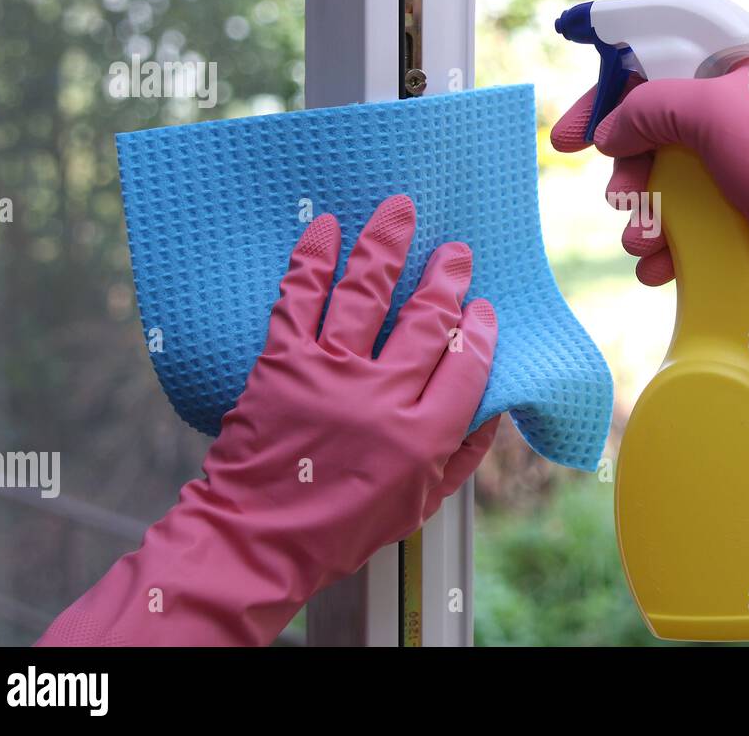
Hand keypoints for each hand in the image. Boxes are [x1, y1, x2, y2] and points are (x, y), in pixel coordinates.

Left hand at [204, 192, 498, 578]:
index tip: (485, 308)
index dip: (481, 330)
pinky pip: (300, 299)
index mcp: (422, 437)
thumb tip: (492, 408)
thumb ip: (462, 455)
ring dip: (387, 246)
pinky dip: (313, 260)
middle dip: (446, 278)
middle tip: (455, 252)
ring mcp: (329, 376)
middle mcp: (380, 398)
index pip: (467, 365)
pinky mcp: (282, 364)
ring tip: (400, 211)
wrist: (255, 538)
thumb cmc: (341, 529)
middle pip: (426, 320)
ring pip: (366, 294)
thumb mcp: (420, 505)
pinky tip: (326, 228)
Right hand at [551, 41, 748, 464]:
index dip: (607, 92)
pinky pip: (687, 218)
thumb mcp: (710, 111)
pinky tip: (661, 265)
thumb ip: (650, 107)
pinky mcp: (744, 208)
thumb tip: (612, 132)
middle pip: (652, 129)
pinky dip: (668, 243)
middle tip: (617, 198)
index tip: (571, 133)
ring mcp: (740, 161)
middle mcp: (737, 107)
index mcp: (737, 64)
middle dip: (626, 170)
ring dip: (643, 215)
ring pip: (664, 180)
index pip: (655, 60)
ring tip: (645, 243)